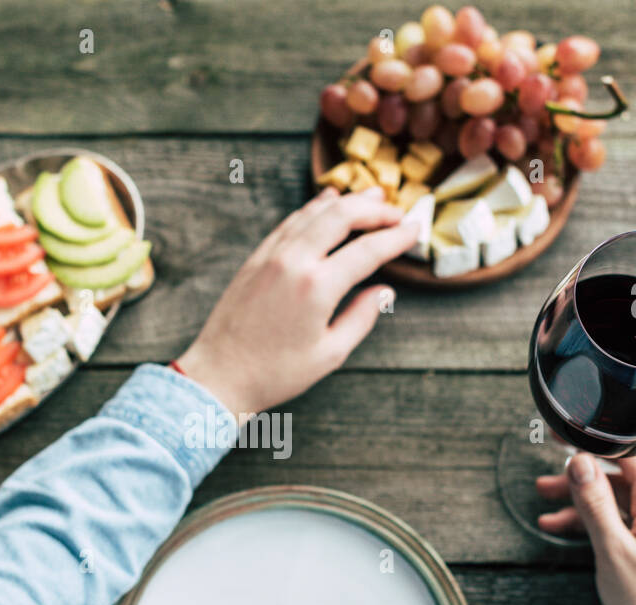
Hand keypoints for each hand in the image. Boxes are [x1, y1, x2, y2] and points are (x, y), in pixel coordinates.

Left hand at [177, 187, 419, 414]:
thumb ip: (362, 317)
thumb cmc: (275, 373)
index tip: (416, 230)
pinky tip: (327, 203)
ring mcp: (271, 256)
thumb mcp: (330, 354)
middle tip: (398, 212)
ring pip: (314, 212)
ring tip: (372, 197)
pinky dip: (313, 208)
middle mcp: (294, 262)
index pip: (368, 249)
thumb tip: (385, 291)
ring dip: (347, 202)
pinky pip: (290, 222)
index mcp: (317, 287)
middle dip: (375, 209)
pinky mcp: (256, 259)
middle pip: (342, 216)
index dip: (397, 236)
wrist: (219, 376)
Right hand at [536, 452, 635, 604]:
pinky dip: (601, 521)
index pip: (632, 454)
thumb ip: (595, 503)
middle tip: (544, 482)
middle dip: (583, 477)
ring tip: (546, 509)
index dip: (595, 443)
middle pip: (625, 476)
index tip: (562, 440)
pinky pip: (631, 519)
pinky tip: (569, 531)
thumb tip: (579, 462)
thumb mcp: (612, 552)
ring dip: (586, 501)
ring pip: (624, 499)